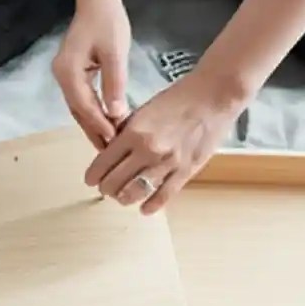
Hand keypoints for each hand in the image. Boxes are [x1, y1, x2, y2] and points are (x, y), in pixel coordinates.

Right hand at [52, 0, 130, 149]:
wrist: (97, 1)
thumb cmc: (107, 22)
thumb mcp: (115, 53)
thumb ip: (114, 84)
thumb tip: (116, 114)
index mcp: (68, 71)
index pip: (84, 105)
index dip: (99, 125)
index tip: (113, 140)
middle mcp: (62, 76)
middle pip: (78, 111)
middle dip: (94, 131)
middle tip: (109, 152)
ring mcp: (65, 75)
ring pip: (79, 107)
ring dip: (93, 125)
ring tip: (108, 144)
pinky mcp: (73, 73)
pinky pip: (82, 99)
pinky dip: (93, 112)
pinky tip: (105, 123)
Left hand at [86, 68, 246, 214]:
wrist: (213, 97)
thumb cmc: (179, 99)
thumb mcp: (143, 110)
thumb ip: (125, 131)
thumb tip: (109, 151)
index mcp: (133, 132)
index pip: (103, 163)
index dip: (93, 175)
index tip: (91, 180)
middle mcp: (147, 150)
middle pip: (114, 182)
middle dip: (106, 188)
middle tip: (107, 189)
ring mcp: (167, 163)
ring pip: (135, 193)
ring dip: (124, 198)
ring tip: (123, 197)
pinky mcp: (185, 171)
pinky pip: (163, 196)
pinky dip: (150, 206)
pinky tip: (144, 208)